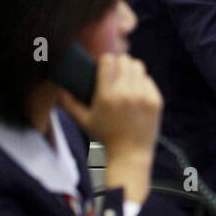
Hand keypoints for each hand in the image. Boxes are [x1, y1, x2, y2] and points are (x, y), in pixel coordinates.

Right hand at [58, 53, 161, 205]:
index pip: (108, 60)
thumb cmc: (104, 137)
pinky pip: (149, 80)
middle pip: (124, 60)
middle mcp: (126, 93)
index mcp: (107, 95)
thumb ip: (69, 104)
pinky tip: (136, 91)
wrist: (129, 155)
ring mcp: (143, 96)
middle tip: (114, 71)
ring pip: (138, 67)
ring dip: (131, 70)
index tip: (103, 66)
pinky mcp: (155, 101)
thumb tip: (59, 90)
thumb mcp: (84, 121)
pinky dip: (142, 83)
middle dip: (118, 63)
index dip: (105, 60)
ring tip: (126, 79)